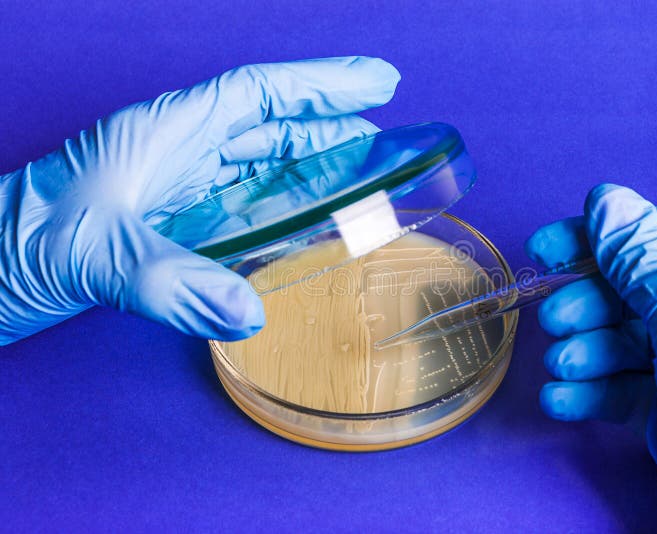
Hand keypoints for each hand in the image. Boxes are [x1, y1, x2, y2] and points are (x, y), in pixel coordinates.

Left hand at [0, 56, 399, 344]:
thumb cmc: (15, 243)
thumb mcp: (96, 255)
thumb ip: (173, 283)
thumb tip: (249, 314)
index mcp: (164, 132)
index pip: (258, 93)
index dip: (322, 84)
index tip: (378, 83)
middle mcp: (177, 153)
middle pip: (270, 127)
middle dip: (331, 127)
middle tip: (387, 138)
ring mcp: (176, 189)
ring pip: (261, 167)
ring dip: (314, 168)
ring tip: (363, 174)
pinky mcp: (171, 225)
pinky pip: (243, 209)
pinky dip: (283, 211)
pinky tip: (308, 222)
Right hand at [527, 185, 656, 530]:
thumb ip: (645, 259)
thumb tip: (608, 201)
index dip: (614, 234)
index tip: (558, 242)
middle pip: (640, 285)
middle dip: (590, 300)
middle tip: (554, 317)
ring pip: (623, 337)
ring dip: (583, 349)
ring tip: (561, 366)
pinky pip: (620, 385)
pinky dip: (587, 391)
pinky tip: (561, 400)